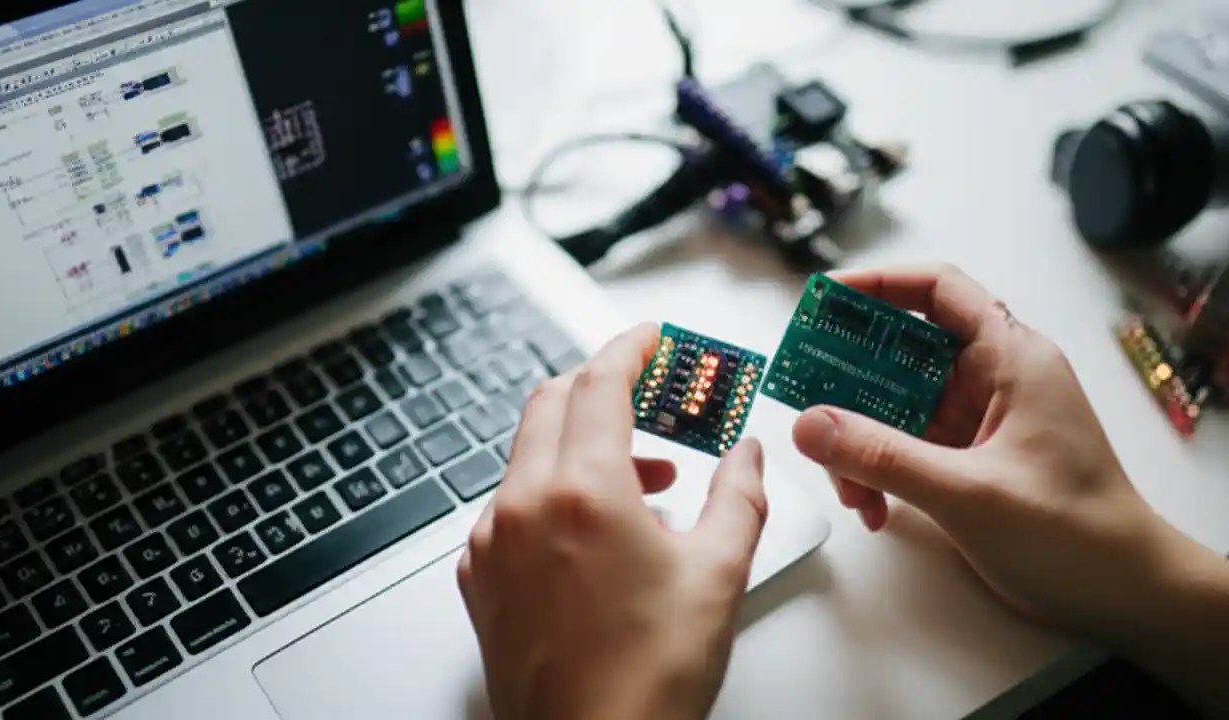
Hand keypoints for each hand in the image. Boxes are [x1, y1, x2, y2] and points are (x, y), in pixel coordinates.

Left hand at [458, 323, 768, 719]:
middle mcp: (523, 507)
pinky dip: (553, 492)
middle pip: (553, 401)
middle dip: (604, 385)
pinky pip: (510, 506)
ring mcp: (492, 543)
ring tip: (646, 479)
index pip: (601, 380)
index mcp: (582, 492)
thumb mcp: (718, 574)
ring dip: (583, 443)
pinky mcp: (480, 579)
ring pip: (529, 454)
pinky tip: (596, 531)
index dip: (633, 347)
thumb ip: (740, 495)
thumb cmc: (647, 680)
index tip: (654, 339)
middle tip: (653, 397)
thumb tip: (748, 453)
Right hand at [790, 265, 1192, 639]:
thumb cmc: (1074, 532)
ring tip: (849, 487)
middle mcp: (994, 378)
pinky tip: (873, 508)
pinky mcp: (969, 458)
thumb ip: (883, 456)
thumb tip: (807, 424)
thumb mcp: (968, 492)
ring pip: (896, 405)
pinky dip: (879, 470)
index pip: (938, 290)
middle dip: (850, 382)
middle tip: (807, 402)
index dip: (878, 284)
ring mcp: (980, 419)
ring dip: (861, 441)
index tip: (823, 302)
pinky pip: (905, 446)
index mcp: (1011, 357)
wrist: (1123, 593)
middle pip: (902, 351)